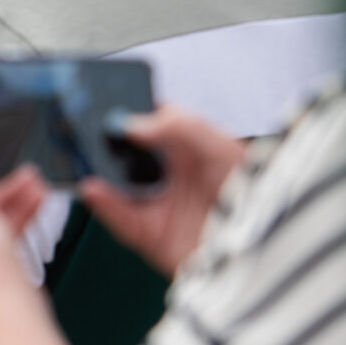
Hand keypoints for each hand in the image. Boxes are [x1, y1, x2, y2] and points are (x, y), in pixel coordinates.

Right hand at [79, 105, 245, 277]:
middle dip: (101, 140)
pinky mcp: (151, 235)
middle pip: (125, 153)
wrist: (267, 246)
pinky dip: (103, 204)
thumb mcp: (221, 147)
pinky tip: (92, 187)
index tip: (104, 99)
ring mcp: (158, 205)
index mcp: (190, 149)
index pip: (151, 122)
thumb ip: (179, 127)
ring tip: (79, 153)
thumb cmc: (255, 193)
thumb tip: (132, 124)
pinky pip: (118, 218)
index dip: (129, 110)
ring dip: (95, 170)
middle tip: (79, 125)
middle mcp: (170, 175)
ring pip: (115, 184)